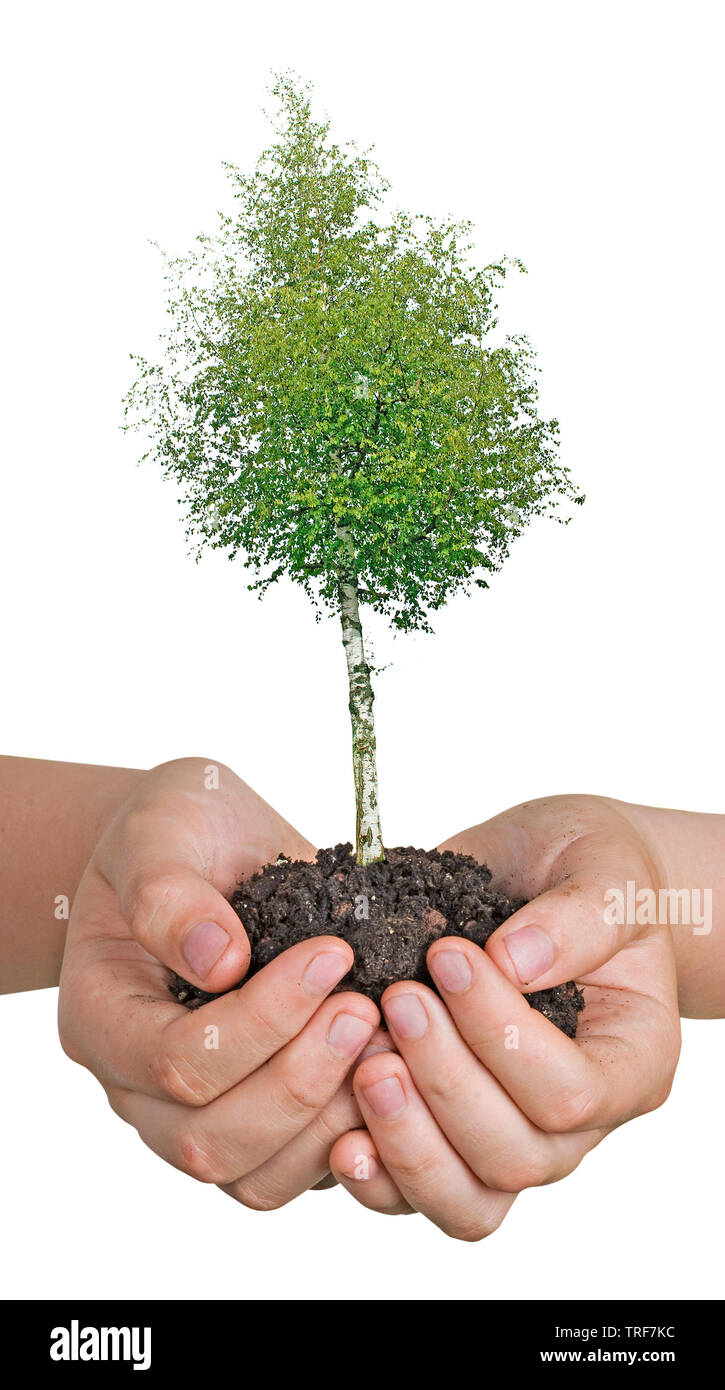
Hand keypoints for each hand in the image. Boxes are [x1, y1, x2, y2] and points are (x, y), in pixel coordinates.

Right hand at [58, 757, 378, 1209]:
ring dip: (332, 1118)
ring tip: (389, 1042)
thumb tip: (219, 959)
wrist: (205, 847)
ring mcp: (196, 1115)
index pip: (174, 1060)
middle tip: (368, 1008)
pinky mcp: (259, 1127)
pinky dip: (353, 1139)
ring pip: (256, 1176)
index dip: (260, 1020)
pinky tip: (395, 1072)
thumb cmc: (177, 831)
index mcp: (101, 1016)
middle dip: (301, 1079)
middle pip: (210, 1138)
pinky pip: (299, 1174)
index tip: (331, 954)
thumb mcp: (162, 828)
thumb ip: (169, 891)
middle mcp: (138, 1088)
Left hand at [328, 795, 680, 1238]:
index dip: (501, 1034)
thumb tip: (514, 962)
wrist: (545, 871)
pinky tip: (338, 1130)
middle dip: (444, 1082)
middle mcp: (578, 1122)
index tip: (447, 956)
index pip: (570, 1092)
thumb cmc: (586, 869)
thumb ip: (578, 917)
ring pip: (466, 1200)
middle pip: (513, 1156)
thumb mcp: (603, 869)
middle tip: (396, 1001)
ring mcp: (510, 1138)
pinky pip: (412, 1196)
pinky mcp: (447, 1136)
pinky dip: (373, 1175)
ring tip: (364, 1064)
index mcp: (631, 1061)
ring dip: (405, 1139)